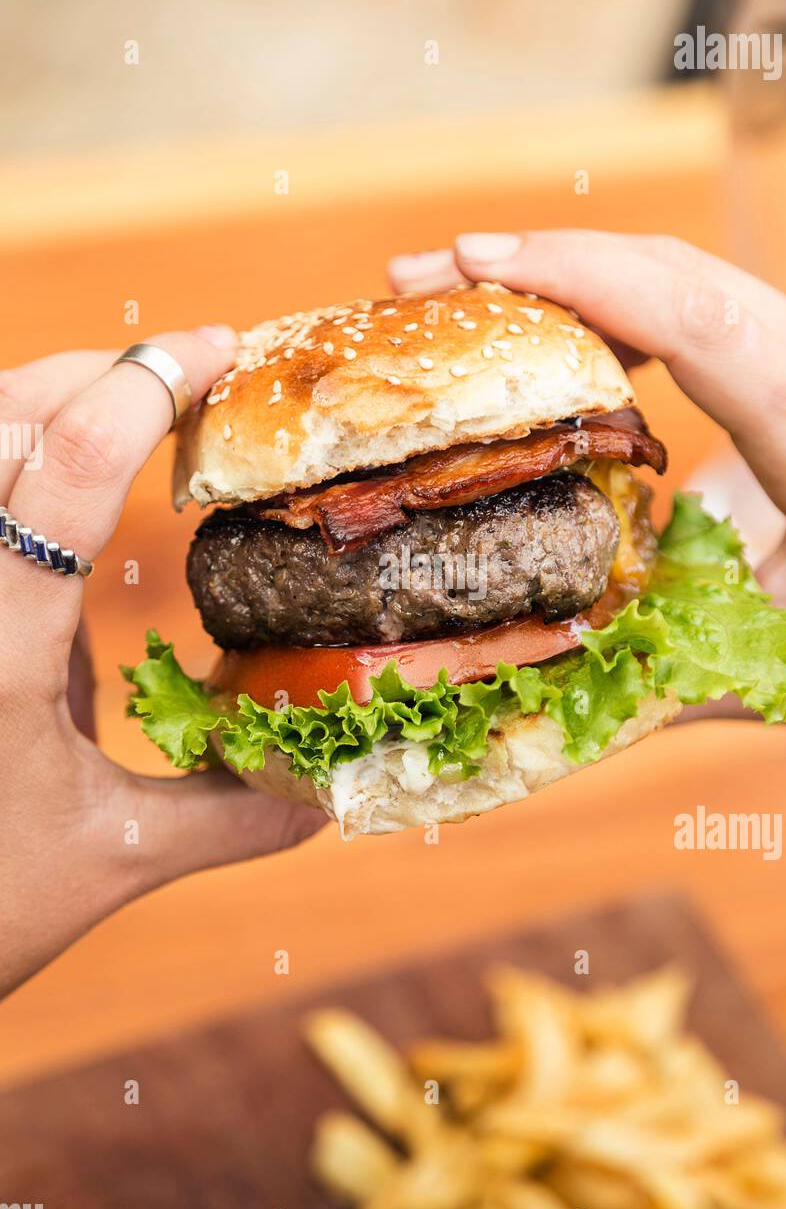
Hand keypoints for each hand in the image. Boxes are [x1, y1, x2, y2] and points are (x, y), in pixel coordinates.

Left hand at [0, 329, 324, 996]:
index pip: (62, 470)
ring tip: (118, 396)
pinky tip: (45, 470)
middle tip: (179, 366)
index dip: (143, 387)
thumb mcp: (110, 859)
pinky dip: (8, 455)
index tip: (214, 349)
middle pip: (1, 420)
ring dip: (38, 397)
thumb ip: (230, 815)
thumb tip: (330, 789)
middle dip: (93, 369)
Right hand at [389, 231, 785, 735]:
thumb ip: (644, 669)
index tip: (475, 262)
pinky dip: (615, 307)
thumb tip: (511, 685)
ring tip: (461, 296)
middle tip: (418, 279)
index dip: (585, 279)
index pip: (703, 321)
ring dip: (571, 277)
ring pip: (687, 279)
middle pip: (680, 274)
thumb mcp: (768, 669)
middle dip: (543, 264)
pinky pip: (702, 307)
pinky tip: (551, 334)